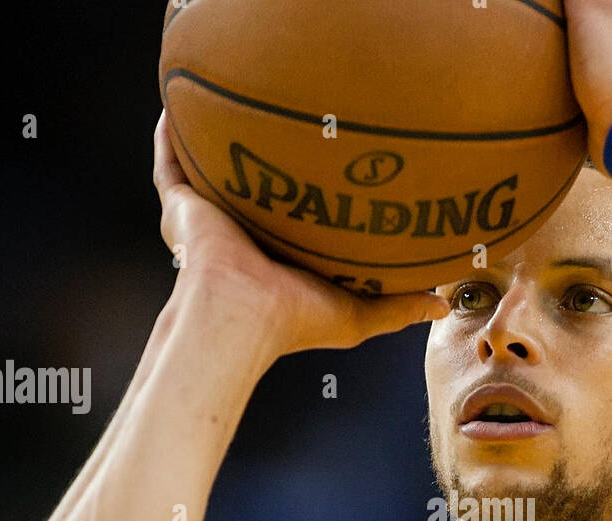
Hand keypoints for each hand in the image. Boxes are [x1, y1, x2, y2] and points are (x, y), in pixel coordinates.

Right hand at [153, 111, 447, 354]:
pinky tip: (178, 109)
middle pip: (254, 193)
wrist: (243, 313)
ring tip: (234, 112)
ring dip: (219, 146)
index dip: (312, 201)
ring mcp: (211, 220)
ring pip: (213, 174)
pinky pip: (172, 163)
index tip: (338, 176)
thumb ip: (398, 309)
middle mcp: (244, 238)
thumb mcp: (358, 316)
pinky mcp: (184, 207)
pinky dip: (171, 137)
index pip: (296, 224)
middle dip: (265, 166)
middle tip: (293, 132)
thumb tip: (440, 308)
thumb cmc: (296, 320)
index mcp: (280, 259)